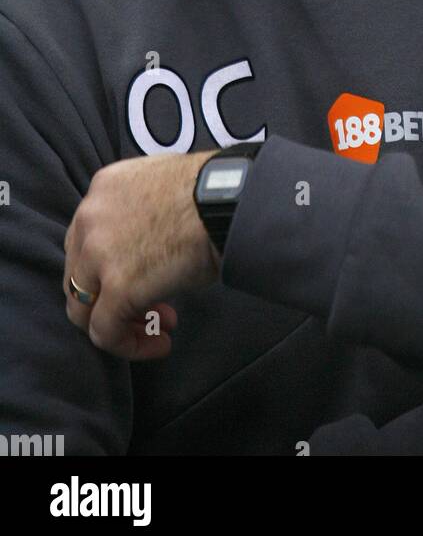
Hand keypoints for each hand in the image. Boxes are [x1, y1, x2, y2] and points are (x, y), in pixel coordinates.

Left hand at [63, 151, 220, 359]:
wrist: (228, 200)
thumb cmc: (213, 194)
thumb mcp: (161, 190)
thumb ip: (140, 215)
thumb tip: (149, 249)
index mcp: (103, 189)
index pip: (86, 240)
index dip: (110, 267)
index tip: (144, 278)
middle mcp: (89, 219)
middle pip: (80, 275)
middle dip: (112, 298)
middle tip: (152, 308)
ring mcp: (98, 254)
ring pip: (84, 308)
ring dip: (119, 324)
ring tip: (158, 330)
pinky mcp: (117, 286)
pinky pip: (106, 332)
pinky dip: (130, 345)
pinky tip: (161, 344)